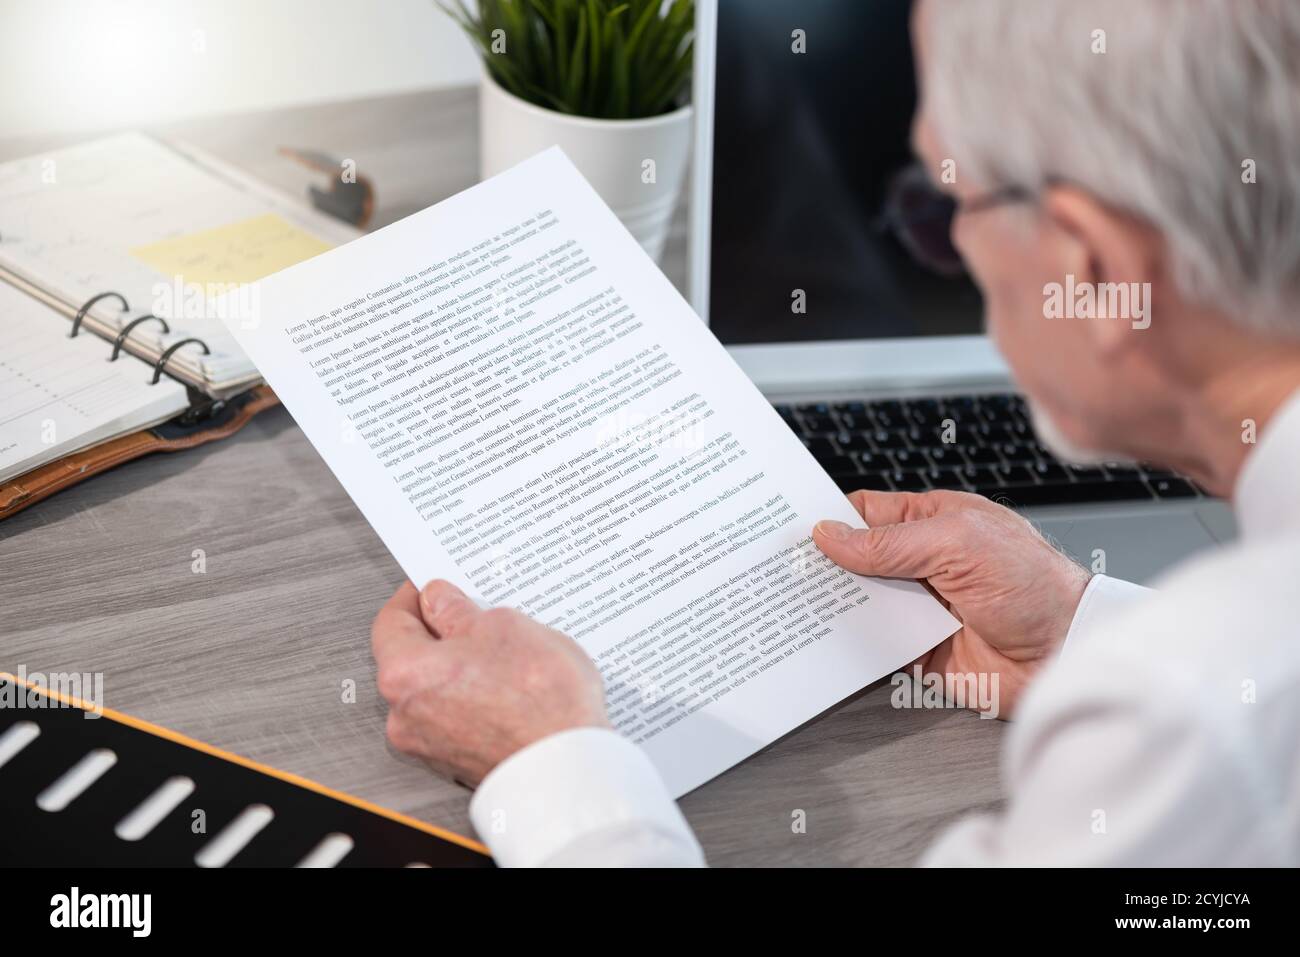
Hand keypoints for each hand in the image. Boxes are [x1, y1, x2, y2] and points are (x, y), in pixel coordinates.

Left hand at [371, 580, 609, 784]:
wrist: (569, 767)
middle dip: (444, 633)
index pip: (392, 621)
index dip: (416, 597)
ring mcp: (430, 745)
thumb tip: (441, 600)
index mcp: (404, 674)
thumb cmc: (539, 701)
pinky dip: (476, 698)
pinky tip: (510, 686)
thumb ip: (459, 610)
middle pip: (413, 658)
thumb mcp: (502, 626)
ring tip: (506, 653)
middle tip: (478, 615)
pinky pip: (458, 716)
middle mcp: (405, 716)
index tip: (436, 587)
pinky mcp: (458, 761)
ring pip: (439, 689)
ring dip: (464, 668)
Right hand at [812, 489, 1090, 717]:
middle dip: (822, 564)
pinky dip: (846, 643)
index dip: (830, 518)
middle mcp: (921, 563)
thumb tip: (831, 534)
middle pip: (855, 559)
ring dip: (830, 603)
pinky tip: (819, 638)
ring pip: (857, 601)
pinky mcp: (915, 649)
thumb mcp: (957, 543)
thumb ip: (890, 542)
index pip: (867, 513)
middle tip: (780, 567)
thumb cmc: (1033, 585)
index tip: (792, 526)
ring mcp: (917, 607)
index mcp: (932, 523)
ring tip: (787, 601)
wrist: (1066, 655)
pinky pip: (870, 643)